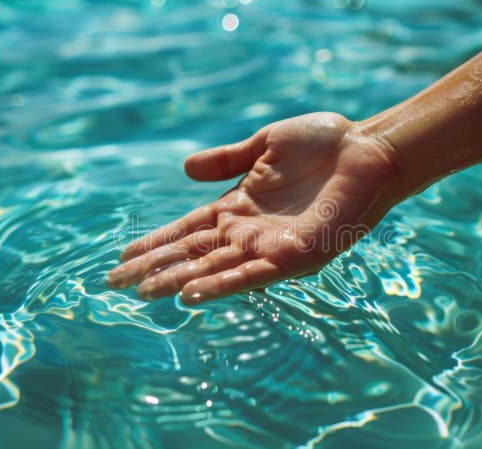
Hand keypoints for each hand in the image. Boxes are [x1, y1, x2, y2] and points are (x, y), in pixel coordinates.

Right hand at [106, 112, 400, 304]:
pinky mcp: (296, 256)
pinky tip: (191, 295)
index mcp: (240, 206)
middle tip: (115, 284)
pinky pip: (253, 274)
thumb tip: (185, 168)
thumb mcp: (264, 144)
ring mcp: (271, 246)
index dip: (156, 242)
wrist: (367, 147)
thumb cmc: (323, 143)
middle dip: (154, 268)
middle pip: (192, 254)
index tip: (122, 256)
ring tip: (144, 293)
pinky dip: (222, 285)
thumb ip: (227, 159)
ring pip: (215, 268)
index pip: (188, 230)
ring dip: (180, 281)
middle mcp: (250, 232)